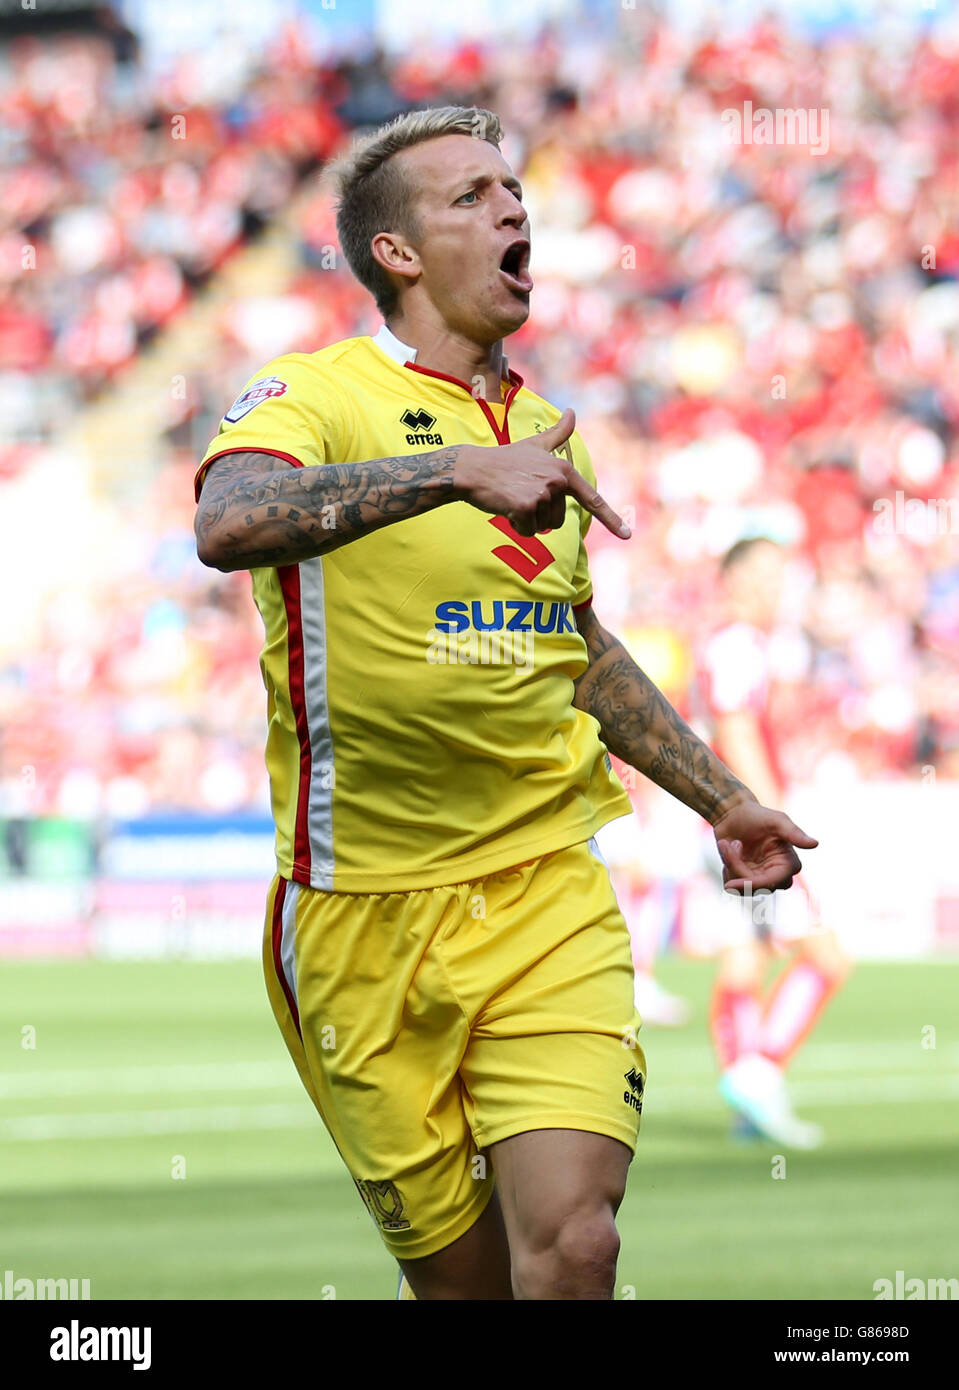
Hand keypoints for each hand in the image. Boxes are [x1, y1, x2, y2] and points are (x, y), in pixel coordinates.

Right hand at [453, 408, 630, 538]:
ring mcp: (543, 492)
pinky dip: (515, 525)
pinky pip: (528, 531)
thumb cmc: (504, 459)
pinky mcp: (527, 506)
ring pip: (543, 527)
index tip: (628, 536)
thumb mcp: (535, 444)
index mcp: (564, 469)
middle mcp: (557, 480)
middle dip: (539, 516)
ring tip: (512, 499)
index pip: (592, 500)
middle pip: (558, 521)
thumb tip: (572, 411)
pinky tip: (505, 506)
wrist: (473, 469)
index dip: (611, 520)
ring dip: (526, 520)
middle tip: (521, 496)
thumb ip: (558, 432)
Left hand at [712, 799, 817, 893]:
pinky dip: (726, 870)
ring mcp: (760, 878)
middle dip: (738, 867)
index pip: (774, 882)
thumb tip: (815, 844)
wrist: (733, 814)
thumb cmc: (757, 815)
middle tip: (730, 843)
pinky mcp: (745, 879)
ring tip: (728, 843)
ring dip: (730, 864)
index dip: (754, 884)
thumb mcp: (776, 821)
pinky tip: (727, 851)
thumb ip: (794, 833)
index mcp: (788, 863)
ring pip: (743, 888)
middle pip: (757, 887)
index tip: (734, 883)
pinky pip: (733, 887)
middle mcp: (776, 874)